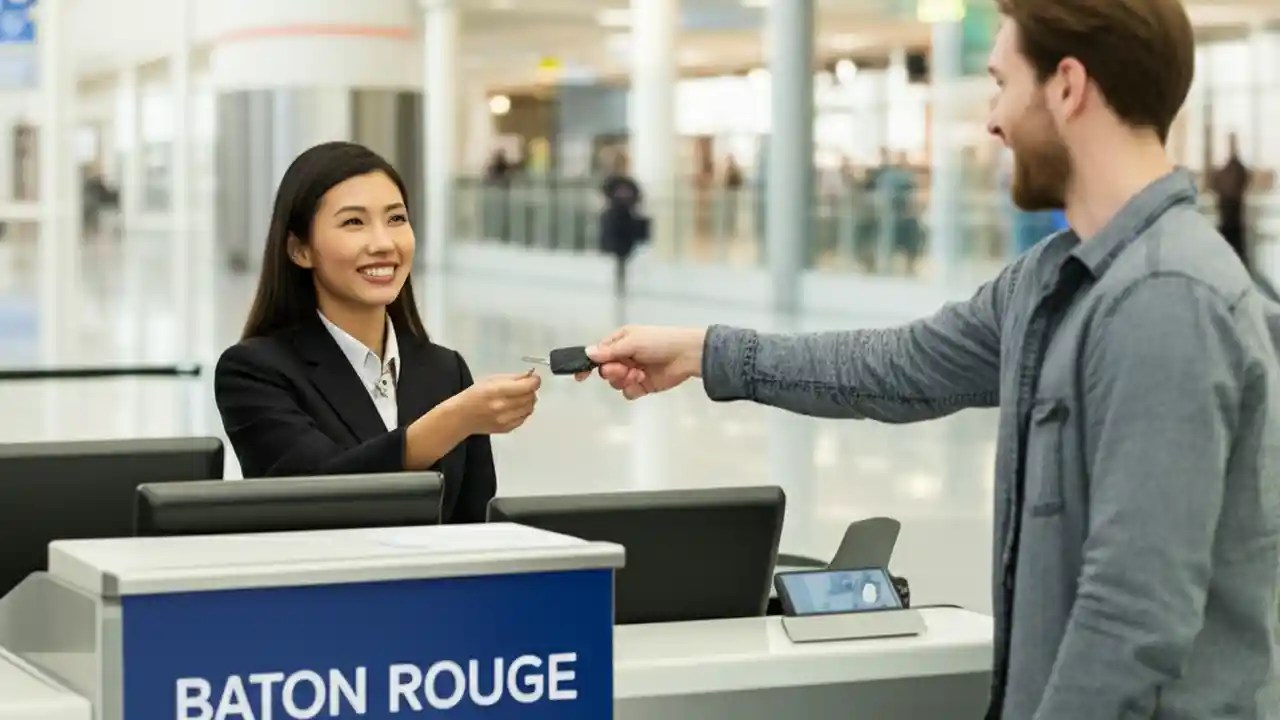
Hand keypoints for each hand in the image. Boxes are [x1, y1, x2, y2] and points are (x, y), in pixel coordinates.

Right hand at [452, 371, 540, 433]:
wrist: (462, 417)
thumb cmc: (474, 395)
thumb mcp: (491, 379)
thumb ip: (513, 378)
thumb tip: (531, 377)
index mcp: (498, 391)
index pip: (527, 386)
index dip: (535, 381)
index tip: (534, 379)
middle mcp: (503, 407)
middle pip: (530, 397)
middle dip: (531, 390)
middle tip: (525, 387)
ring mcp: (506, 420)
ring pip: (530, 408)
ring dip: (529, 401)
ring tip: (519, 397)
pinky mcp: (507, 429)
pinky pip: (524, 418)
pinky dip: (523, 411)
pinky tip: (515, 408)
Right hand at [578, 326, 706, 399]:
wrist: (686, 355)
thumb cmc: (660, 341)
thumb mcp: (632, 342)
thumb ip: (609, 351)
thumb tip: (588, 352)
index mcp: (620, 342)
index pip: (598, 354)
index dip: (589, 364)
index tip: (581, 375)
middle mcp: (625, 357)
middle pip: (605, 371)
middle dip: (611, 372)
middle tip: (622, 369)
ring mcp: (633, 372)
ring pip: (615, 383)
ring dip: (623, 380)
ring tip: (637, 374)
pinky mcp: (643, 385)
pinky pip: (628, 393)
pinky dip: (633, 388)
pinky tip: (642, 380)